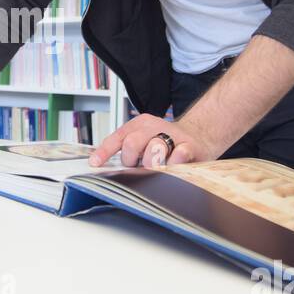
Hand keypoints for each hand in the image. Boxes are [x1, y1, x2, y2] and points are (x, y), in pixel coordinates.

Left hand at [88, 114, 220, 167]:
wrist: (198, 136)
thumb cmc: (165, 143)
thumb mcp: (143, 140)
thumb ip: (126, 150)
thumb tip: (101, 164)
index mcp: (139, 125)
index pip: (118, 137)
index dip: (104, 151)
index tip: (95, 164)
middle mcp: (154, 127)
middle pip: (132, 143)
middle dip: (131, 160)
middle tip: (138, 167)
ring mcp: (172, 135)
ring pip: (154, 148)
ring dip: (152, 163)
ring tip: (156, 168)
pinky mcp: (189, 145)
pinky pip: (178, 154)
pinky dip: (173, 163)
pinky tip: (172, 166)